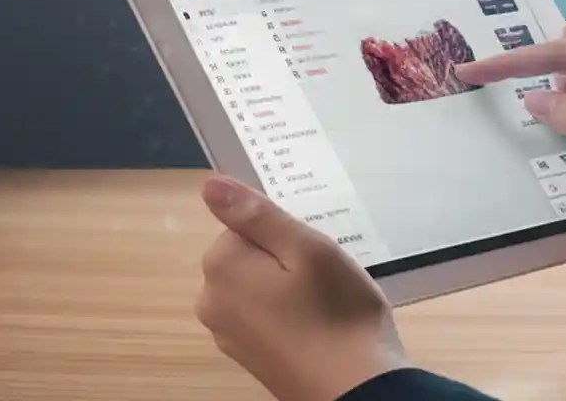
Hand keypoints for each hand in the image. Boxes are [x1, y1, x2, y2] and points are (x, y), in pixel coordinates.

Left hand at [195, 175, 407, 400]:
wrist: (356, 388)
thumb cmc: (337, 311)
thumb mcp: (307, 249)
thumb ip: (256, 215)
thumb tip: (209, 184)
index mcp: (221, 266)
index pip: (247, 224)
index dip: (286, 234)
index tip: (313, 255)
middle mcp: (211, 300)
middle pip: (250, 255)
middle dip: (286, 260)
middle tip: (324, 279)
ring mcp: (227, 333)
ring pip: (260, 285)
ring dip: (290, 287)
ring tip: (326, 302)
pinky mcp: (248, 355)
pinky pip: (266, 315)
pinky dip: (291, 314)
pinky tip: (319, 325)